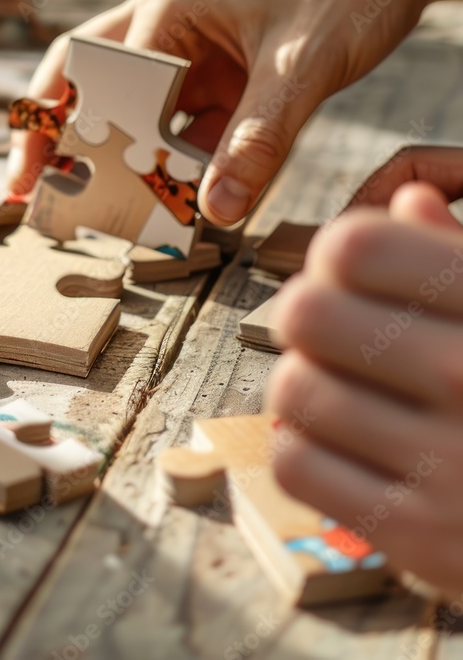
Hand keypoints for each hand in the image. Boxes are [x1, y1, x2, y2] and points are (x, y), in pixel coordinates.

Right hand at [9, 0, 462, 220]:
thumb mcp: (303, 66)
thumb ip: (257, 140)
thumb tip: (216, 211)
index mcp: (166, 4)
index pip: (97, 74)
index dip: (72, 131)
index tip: (51, 181)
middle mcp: (163, 22)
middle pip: (83, 78)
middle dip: (50, 131)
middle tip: (24, 185)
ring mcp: (189, 47)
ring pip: (127, 104)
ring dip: (109, 150)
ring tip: (84, 201)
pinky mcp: (218, 70)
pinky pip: (178, 119)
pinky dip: (168, 156)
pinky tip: (169, 192)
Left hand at [266, 182, 462, 595]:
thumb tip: (409, 199)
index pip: (354, 245)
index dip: (334, 255)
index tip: (348, 276)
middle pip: (304, 312)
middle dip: (309, 320)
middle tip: (337, 339)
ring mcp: (449, 466)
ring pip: (291, 389)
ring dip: (307, 388)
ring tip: (348, 395)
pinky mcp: (422, 538)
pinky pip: (294, 465)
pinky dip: (306, 453)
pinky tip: (347, 449)